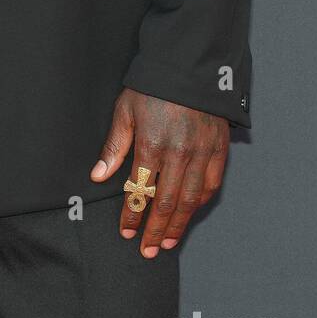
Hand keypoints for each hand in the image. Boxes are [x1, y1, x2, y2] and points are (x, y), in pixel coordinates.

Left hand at [90, 88, 228, 256]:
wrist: (188, 67)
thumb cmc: (152, 88)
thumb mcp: (125, 110)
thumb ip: (114, 146)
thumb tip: (98, 176)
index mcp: (152, 144)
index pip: (140, 191)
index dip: (132, 215)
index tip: (125, 231)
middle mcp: (179, 154)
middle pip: (166, 203)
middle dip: (154, 229)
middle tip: (147, 250)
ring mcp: (202, 153)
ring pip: (190, 200)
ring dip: (178, 225)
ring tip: (167, 242)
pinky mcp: (219, 150)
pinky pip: (211, 185)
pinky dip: (199, 204)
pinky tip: (189, 214)